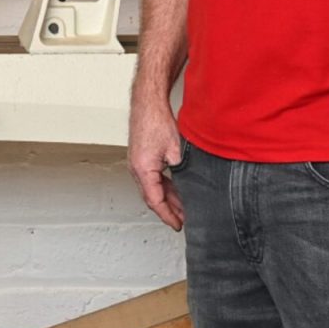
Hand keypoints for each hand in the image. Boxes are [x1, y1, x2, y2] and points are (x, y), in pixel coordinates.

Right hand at [127, 104, 184, 228]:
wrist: (148, 102)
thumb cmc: (156, 121)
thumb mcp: (176, 151)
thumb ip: (182, 172)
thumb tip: (192, 186)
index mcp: (142, 170)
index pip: (155, 201)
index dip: (168, 215)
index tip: (178, 225)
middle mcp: (135, 169)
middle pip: (152, 197)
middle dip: (168, 210)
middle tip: (183, 221)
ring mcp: (136, 163)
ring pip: (152, 188)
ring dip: (167, 198)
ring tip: (183, 208)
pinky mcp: (141, 157)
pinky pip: (152, 178)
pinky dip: (164, 187)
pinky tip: (176, 190)